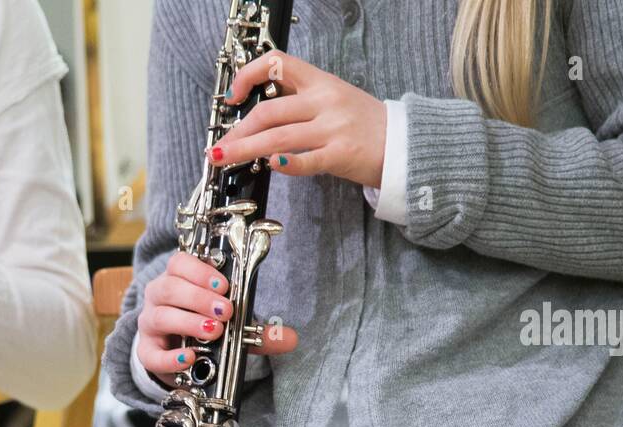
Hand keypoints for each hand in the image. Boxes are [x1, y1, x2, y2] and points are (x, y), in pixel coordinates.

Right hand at [136, 252, 298, 381]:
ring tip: (213, 331)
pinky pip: (150, 354)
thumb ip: (257, 332)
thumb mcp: (233, 327)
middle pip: (168, 287)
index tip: (224, 284)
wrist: (177, 357)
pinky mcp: (147, 352)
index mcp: (178, 280)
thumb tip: (291, 339)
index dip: (199, 271)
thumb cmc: (203, 330)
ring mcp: (150, 324)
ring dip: (188, 322)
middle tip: (225, 311)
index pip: (179, 264)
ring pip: (160, 316)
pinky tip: (189, 358)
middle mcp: (159, 298)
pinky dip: (169, 357)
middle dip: (198, 297)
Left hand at [210, 52, 386, 186]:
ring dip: (245, 149)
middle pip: (269, 111)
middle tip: (219, 148)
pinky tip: (269, 165)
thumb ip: (300, 100)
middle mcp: (324, 101)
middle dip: (238, 131)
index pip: (278, 64)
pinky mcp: (340, 154)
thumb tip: (259, 113)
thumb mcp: (333, 98)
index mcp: (320, 82)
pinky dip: (286, 163)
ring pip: (279, 137)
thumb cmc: (364, 124)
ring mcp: (333, 128)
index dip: (248, 76)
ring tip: (225, 159)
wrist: (403, 143)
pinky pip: (307, 160)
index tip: (234, 97)